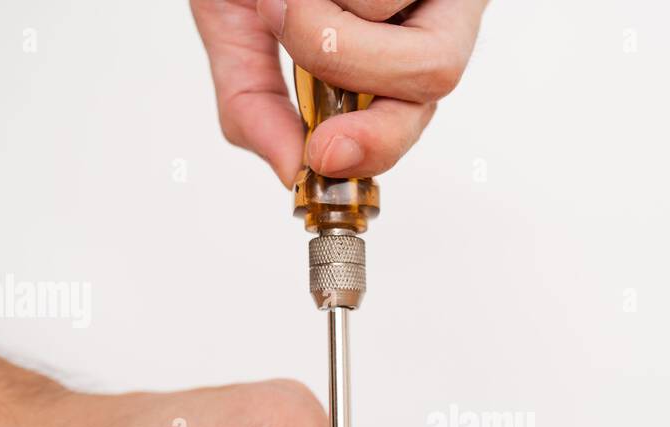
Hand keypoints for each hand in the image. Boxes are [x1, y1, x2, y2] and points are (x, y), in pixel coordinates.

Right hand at [191, 0, 487, 183]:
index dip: (371, 148)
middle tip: (285, 27)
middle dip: (351, 68)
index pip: (402, 123)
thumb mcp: (236, 22)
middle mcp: (425, 21)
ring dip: (324, 7)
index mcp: (386, 59)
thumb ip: (252, 99)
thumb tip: (286, 168)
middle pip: (432, 78)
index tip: (318, 155)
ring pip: (409, 17)